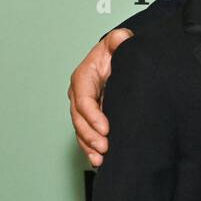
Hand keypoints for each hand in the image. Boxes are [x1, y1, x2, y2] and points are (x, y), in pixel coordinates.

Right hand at [68, 28, 132, 166]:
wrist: (119, 60)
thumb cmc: (117, 51)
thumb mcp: (119, 42)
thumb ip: (120, 40)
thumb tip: (121, 39)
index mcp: (84, 77)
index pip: (84, 98)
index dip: (92, 115)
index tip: (105, 128)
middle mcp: (79, 94)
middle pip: (79, 118)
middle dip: (90, 135)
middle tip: (104, 147)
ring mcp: (83, 108)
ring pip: (81, 130)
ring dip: (88, 146)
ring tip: (99, 159)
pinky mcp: (91, 119)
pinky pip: (87, 136)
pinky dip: (90, 149)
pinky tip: (97, 161)